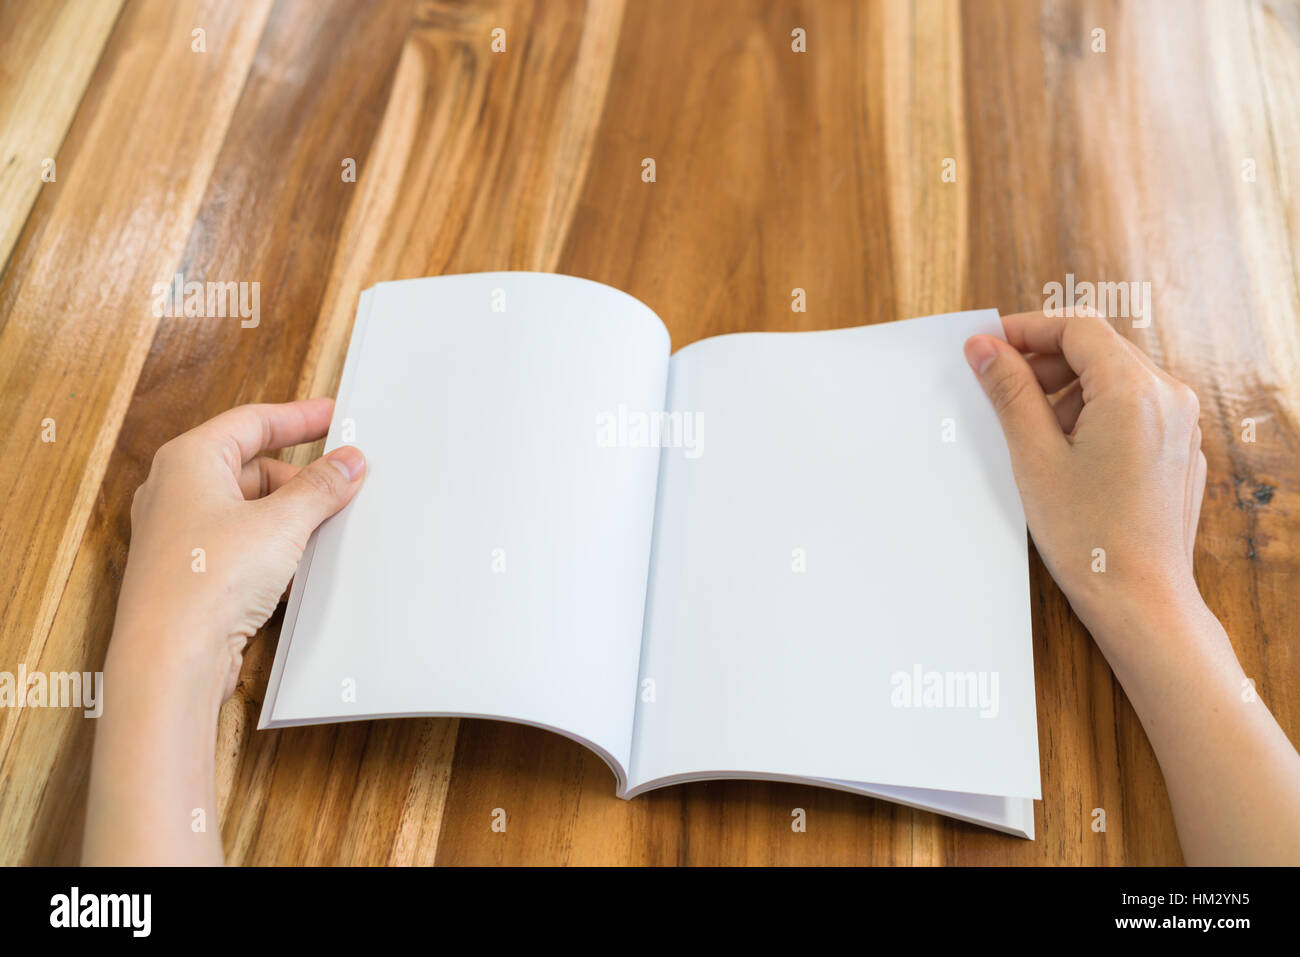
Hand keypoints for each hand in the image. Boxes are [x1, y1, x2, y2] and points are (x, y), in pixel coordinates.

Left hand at [114, 398, 365, 702]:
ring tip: (323, 528)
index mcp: (187, 461)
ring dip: (290, 517)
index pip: (253, 421)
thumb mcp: (281, 523)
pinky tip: (301, 565)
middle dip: (302, 478)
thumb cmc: (201, 584)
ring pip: (251, 509)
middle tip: (342, 484)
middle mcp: (177, 493)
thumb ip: (321, 487)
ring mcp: (183, 535)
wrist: (171, 659)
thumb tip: (346, 465)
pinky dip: (275, 549)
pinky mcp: (195, 575)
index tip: (333, 416)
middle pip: (254, 467)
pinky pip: (244, 546)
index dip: (299, 417)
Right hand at [963, 311, 1205, 664]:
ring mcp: (1181, 426)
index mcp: (1134, 391)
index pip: (1077, 328)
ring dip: (1068, 390)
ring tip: (1031, 431)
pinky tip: (1065, 454)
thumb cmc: (1088, 535)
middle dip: (1045, 362)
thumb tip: (984, 347)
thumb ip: (1009, 391)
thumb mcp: (1034, 455)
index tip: (989, 346)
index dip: (1028, 330)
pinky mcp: (1179, 452)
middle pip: (1099, 350)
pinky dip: (1094, 414)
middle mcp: (1168, 398)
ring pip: (1116, 380)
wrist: (1140, 600)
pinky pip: (1133, 411)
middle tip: (999, 388)